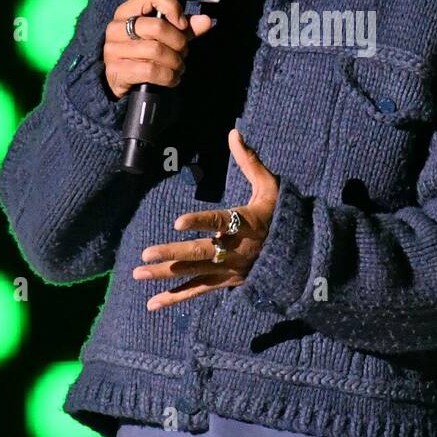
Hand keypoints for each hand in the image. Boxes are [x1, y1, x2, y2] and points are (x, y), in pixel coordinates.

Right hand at [103, 0, 214, 98]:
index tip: (182, 24)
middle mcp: (116, 27)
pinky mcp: (116, 70)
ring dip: (175, 62)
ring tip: (179, 67)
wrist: (121, 81)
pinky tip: (172, 79)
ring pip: (156, 50)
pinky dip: (168, 76)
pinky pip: (150, 71)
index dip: (172, 7)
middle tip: (184, 52)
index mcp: (127, 11)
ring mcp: (113, 49)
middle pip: (158, 27)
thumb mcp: (165, 38)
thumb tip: (205, 21)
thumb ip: (184, 28)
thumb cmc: (144, 54)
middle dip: (179, 42)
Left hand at [133, 128, 279, 310]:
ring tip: (138, 273)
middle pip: (201, 253)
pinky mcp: (225, 282)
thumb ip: (250, 161)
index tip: (178, 221)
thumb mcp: (270, 186)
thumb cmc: (278, 214)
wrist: (298, 253)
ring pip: (194, 274)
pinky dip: (175, 298)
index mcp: (245, 223)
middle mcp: (236, 250)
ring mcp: (229, 269)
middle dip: (172, 254)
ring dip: (165, 274)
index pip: (220, 222)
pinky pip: (197, 292)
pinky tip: (152, 303)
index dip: (200, 222)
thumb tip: (234, 132)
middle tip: (146, 254)